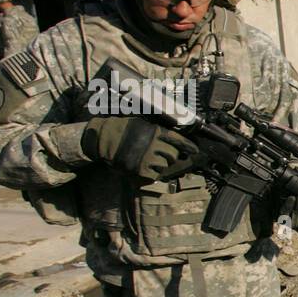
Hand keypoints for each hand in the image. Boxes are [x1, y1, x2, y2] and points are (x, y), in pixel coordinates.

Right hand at [82, 117, 197, 180]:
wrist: (103, 138)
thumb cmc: (122, 128)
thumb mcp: (142, 122)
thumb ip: (158, 129)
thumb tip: (174, 136)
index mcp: (155, 132)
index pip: (178, 140)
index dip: (188, 146)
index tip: (195, 149)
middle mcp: (153, 145)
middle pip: (173, 154)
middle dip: (172, 155)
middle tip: (165, 154)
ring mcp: (147, 158)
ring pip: (165, 165)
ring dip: (161, 164)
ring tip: (152, 159)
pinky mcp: (140, 169)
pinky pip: (155, 174)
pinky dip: (153, 172)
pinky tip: (147, 167)